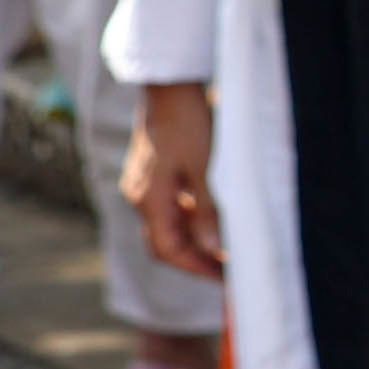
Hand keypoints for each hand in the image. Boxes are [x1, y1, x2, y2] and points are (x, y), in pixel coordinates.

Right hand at [124, 83, 223, 277]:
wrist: (171, 88)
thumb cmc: (189, 124)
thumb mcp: (206, 169)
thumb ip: (208, 211)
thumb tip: (214, 248)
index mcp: (148, 198)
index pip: (168, 250)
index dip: (197, 268)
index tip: (225, 280)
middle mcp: (140, 195)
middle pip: (164, 243)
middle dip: (196, 261)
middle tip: (229, 273)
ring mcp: (144, 185)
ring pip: (169, 226)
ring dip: (196, 241)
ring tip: (229, 252)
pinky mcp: (153, 174)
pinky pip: (171, 208)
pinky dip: (192, 220)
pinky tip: (216, 222)